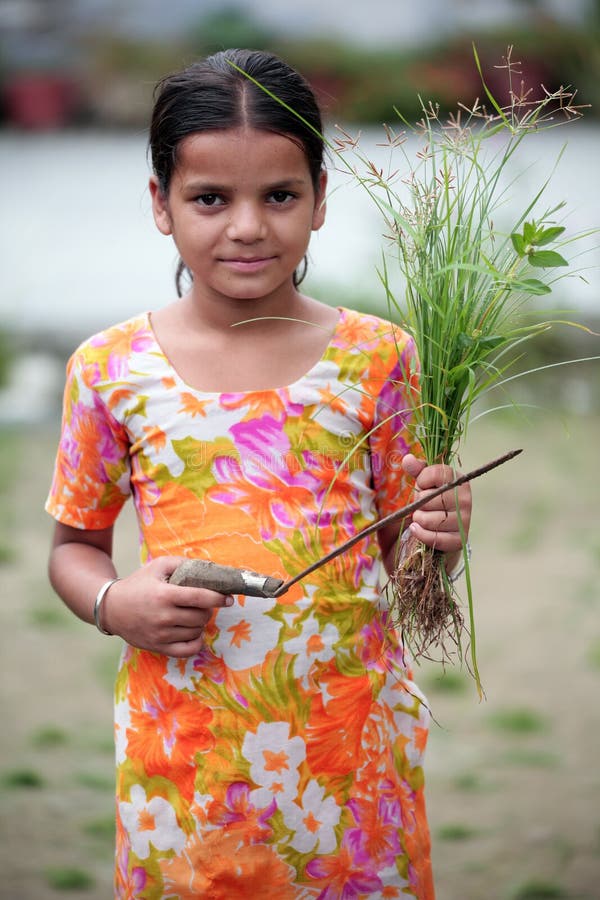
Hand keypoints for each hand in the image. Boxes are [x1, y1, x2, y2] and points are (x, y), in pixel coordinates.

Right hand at [101, 556, 232, 656]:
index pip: (201, 598)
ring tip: (194, 615)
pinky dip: (196, 642)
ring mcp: (161, 635)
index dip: (219, 598)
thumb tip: (209, 568)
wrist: (112, 608)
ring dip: (200, 623)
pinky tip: (193, 632)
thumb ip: (183, 563)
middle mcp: (163, 617)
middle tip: (204, 604)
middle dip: (208, 609)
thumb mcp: (158, 566)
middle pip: (201, 616)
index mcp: (165, 595)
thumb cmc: (138, 584)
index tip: (228, 598)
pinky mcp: (158, 647)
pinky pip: (188, 650)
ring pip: (196, 632)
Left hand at [402, 454, 471, 564]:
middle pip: (428, 498)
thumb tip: (407, 459)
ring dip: (418, 519)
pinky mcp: (459, 539)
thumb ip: (417, 469)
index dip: (422, 480)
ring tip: (421, 516)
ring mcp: (464, 520)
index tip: (423, 485)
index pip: (435, 474)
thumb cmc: (434, 499)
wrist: (446, 527)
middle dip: (418, 502)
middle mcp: (465, 499)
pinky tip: (416, 528)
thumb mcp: (426, 482)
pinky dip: (420, 534)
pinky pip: (434, 538)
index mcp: (459, 480)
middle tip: (422, 505)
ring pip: (429, 520)